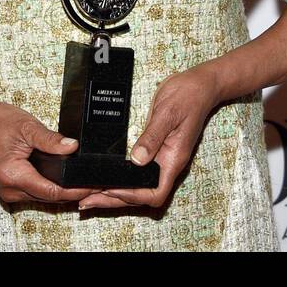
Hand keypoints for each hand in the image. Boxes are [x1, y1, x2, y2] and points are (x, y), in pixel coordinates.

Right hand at [0, 100, 96, 205]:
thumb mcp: (28, 127)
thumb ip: (51, 140)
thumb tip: (73, 147)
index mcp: (13, 175)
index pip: (52, 191)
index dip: (75, 190)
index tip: (93, 185)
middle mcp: (10, 190)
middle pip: (50, 198)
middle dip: (74, 192)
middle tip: (96, 183)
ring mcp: (10, 192)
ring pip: (45, 198)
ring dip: (64, 192)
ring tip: (86, 182)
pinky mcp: (13, 189)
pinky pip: (38, 193)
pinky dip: (52, 188)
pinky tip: (67, 181)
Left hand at [77, 66, 221, 212]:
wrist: (200, 85)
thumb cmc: (189, 96)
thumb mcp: (167, 113)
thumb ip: (152, 136)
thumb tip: (137, 159)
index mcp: (173, 159)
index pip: (155, 193)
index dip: (132, 196)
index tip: (110, 190)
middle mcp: (167, 163)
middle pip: (141, 195)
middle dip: (114, 200)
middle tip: (86, 201)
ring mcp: (162, 158)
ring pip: (138, 185)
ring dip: (115, 193)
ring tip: (89, 195)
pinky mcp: (156, 150)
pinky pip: (138, 172)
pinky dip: (121, 177)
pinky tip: (107, 177)